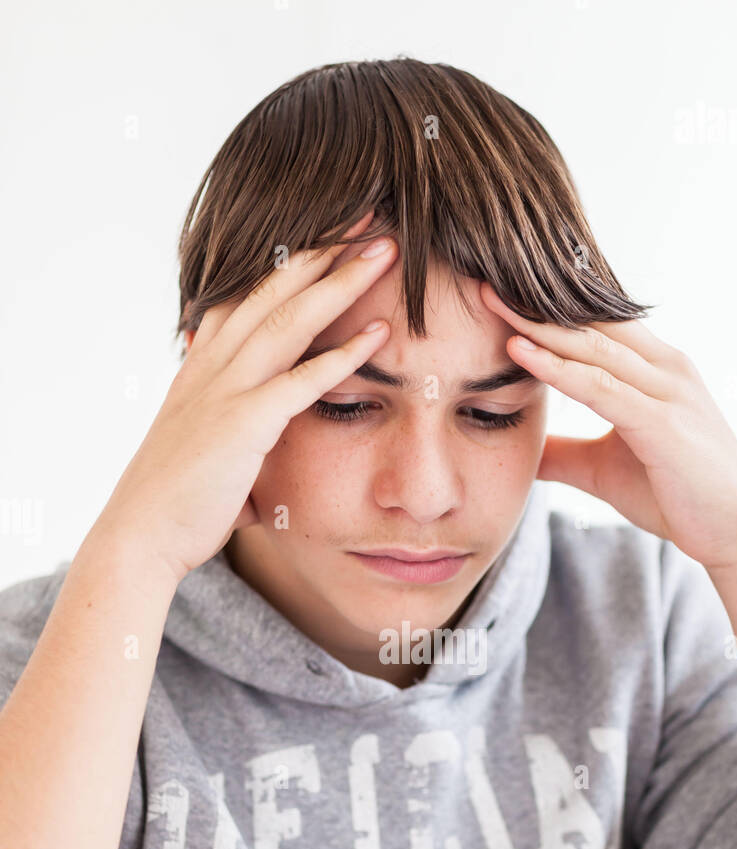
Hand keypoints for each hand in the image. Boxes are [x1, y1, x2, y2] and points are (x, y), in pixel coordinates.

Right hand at [97, 212, 395, 585]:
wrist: (141, 534)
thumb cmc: (178, 500)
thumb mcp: (206, 444)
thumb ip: (234, 421)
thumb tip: (257, 427)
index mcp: (203, 364)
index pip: (249, 293)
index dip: (292, 259)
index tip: (332, 232)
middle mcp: (213, 364)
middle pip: (274, 289)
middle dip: (324, 249)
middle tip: (370, 218)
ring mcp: (225, 389)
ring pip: (291, 319)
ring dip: (341, 282)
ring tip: (386, 252)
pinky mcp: (243, 423)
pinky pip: (302, 380)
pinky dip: (344, 355)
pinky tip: (381, 334)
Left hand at [479, 284, 736, 571]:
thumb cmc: (680, 498)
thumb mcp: (605, 470)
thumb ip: (565, 453)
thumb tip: (522, 450)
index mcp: (655, 370)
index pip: (593, 326)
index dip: (544, 310)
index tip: (494, 296)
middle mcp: (665, 367)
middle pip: (589, 323)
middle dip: (533, 302)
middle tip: (479, 280)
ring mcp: (667, 390)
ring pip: (591, 346)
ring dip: (536, 324)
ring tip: (489, 303)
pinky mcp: (662, 420)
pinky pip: (599, 386)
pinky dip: (557, 368)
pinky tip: (519, 353)